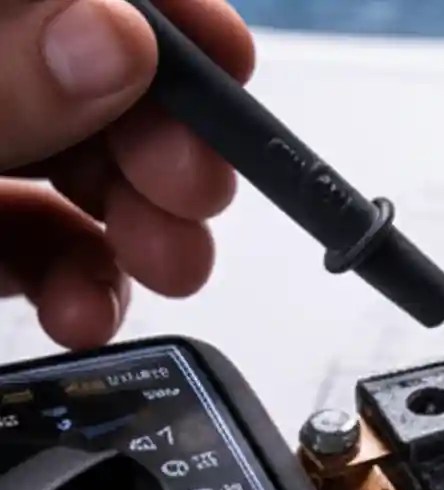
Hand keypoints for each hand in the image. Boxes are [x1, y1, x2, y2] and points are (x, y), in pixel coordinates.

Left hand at [0, 0, 252, 348]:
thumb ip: (6, 88)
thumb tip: (115, 40)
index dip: (164, 11)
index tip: (225, 56)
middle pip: (92, 78)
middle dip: (168, 139)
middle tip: (198, 187)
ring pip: (74, 164)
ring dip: (146, 223)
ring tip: (172, 266)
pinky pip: (37, 239)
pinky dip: (83, 279)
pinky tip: (88, 310)